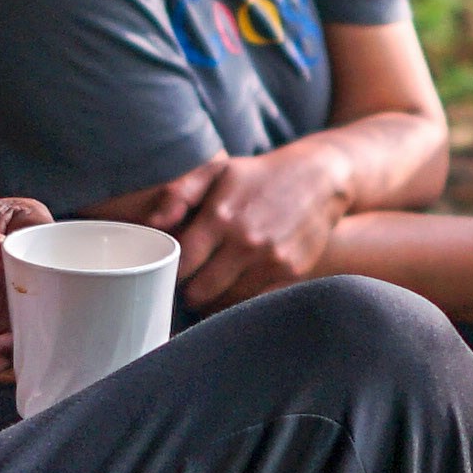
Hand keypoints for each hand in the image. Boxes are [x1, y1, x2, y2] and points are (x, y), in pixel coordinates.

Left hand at [0, 197, 39, 381]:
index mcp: (25, 228)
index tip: (17, 314)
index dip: (47, 291)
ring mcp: (17, 306)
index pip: (57, 259)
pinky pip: (5, 360)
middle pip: (49, 310)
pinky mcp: (1, 335)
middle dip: (16, 339)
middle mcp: (30, 269)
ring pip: (30, 342)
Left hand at [120, 142, 362, 309]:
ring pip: (227, 302)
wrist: (319, 178)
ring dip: (215, 298)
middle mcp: (246, 241)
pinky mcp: (291, 272)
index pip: (181, 264)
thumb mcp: (217, 170)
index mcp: (221, 216)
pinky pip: (255, 301)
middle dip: (190, 290)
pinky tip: (237, 286)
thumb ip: (179, 193)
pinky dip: (242, 300)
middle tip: (189, 282)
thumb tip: (152, 224)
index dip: (170, 271)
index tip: (170, 269)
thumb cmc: (258, 176)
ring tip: (211, 285)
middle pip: (201, 291)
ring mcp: (272, 260)